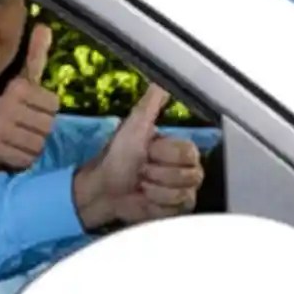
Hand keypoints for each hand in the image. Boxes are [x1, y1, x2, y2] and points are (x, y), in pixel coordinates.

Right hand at [0, 23, 59, 170]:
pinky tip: (11, 153)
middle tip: (23, 128)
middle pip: (48, 125)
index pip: (53, 103)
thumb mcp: (21, 81)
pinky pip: (26, 159)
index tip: (30, 111)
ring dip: (31, 146)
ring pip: (39, 143)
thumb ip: (35, 56)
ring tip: (18, 141)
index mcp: (16, 87)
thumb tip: (45, 26)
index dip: (45, 111)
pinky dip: (22, 160)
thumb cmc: (5, 110)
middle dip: (39, 130)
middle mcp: (5, 105)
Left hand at [72, 84, 204, 230]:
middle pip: (190, 175)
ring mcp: (182, 191)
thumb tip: (162, 82)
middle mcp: (186, 169)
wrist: (103, 188)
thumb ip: (151, 103)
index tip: (148, 151)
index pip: (189, 152)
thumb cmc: (116, 157)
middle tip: (142, 170)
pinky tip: (145, 198)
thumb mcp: (134, 126)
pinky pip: (176, 209)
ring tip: (142, 184)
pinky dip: (156, 204)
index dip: (164, 154)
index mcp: (179, 148)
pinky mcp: (175, 211)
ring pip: (183, 194)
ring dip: (155, 189)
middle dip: (158, 173)